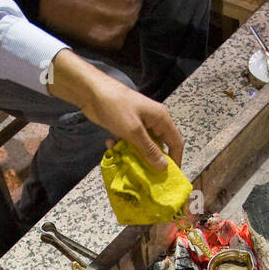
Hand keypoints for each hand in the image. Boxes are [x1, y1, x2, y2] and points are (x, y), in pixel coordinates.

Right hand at [38, 0, 140, 50]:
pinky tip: (118, 36)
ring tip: (130, 22)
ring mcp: (84, 19)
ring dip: (124, 25)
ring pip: (110, 26)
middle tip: (137, 9)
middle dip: (130, 11)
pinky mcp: (79, 31)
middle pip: (116, 11)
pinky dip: (111, 39)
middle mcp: (88, 4)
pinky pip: (98, 38)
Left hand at [46, 50, 183, 170]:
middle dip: (153, 160)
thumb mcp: (134, 131)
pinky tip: (110, 145)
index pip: (176, 142)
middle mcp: (154, 121)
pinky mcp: (126, 125)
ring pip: (143, 145)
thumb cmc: (116, 107)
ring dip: (134, 154)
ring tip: (126, 163)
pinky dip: (122, 146)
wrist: (92, 92)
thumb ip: (149, 150)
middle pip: (160, 146)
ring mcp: (139, 123)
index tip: (170, 177)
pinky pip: (129, 141)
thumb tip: (164, 167)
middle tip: (147, 176)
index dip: (176, 160)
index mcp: (161, 119)